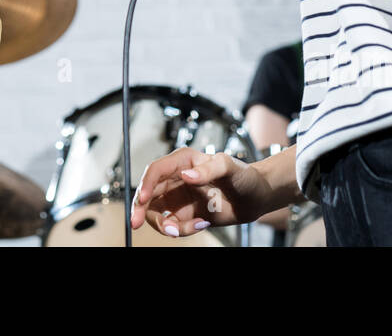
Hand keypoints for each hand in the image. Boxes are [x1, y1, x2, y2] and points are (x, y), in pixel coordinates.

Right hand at [129, 148, 276, 237]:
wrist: (256, 198)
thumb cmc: (244, 176)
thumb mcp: (229, 167)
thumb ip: (209, 169)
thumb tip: (186, 175)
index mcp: (183, 161)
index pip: (156, 171)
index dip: (145, 184)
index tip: (142, 200)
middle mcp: (176, 179)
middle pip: (148, 192)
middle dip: (140, 209)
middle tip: (136, 223)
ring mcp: (179, 198)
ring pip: (156, 212)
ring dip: (163, 224)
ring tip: (179, 231)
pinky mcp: (185, 214)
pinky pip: (174, 226)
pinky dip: (182, 230)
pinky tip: (202, 224)